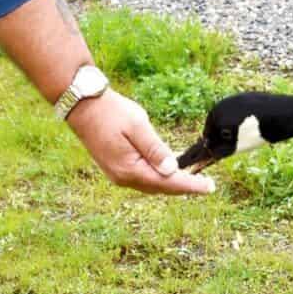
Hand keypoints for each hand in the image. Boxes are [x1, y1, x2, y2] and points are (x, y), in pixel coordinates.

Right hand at [66, 90, 214, 195]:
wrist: (82, 106)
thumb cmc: (110, 111)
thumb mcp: (137, 125)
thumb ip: (156, 149)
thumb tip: (172, 170)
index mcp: (130, 169)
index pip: (168, 182)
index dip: (191, 185)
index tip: (210, 187)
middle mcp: (123, 178)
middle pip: (161, 188)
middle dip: (184, 186)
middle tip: (206, 184)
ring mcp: (117, 175)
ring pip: (151, 184)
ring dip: (171, 183)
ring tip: (192, 179)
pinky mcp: (115, 168)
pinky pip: (142, 178)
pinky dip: (158, 177)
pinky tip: (169, 170)